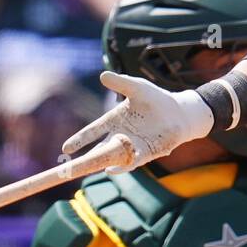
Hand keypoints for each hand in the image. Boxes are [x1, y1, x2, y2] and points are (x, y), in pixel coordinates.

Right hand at [61, 71, 212, 170]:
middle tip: (66, 170)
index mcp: (113, 120)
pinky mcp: (145, 153)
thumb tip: (103, 75)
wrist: (179, 112)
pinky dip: (121, 167)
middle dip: (82, 160)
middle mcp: (120, 135)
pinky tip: (110, 170)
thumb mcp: (137, 88)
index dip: (80, 140)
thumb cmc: (156, 99)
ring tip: (86, 171)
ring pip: (112, 158)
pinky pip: (131, 162)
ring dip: (99, 165)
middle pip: (98, 150)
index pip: (93, 131)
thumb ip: (121, 83)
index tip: (66, 149)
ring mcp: (132, 146)